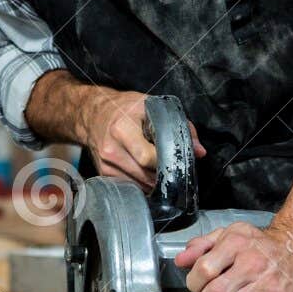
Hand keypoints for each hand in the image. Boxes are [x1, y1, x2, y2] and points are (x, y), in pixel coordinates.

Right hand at [77, 89, 204, 189]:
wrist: (93, 114)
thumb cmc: (125, 108)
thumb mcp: (152, 106)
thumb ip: (180, 126)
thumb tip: (199, 151)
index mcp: (121, 129)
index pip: (148, 158)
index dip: (166, 161)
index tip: (175, 158)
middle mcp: (110, 149)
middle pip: (145, 175)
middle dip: (164, 174)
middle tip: (174, 167)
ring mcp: (105, 164)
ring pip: (139, 184)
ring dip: (155, 181)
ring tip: (162, 169)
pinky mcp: (104, 174)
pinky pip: (130, 185)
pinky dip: (143, 183)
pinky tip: (148, 173)